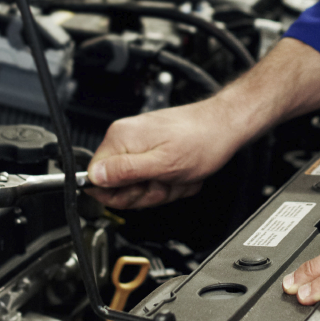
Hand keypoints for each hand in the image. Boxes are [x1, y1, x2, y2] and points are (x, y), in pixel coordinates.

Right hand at [87, 37, 319, 209]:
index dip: (120, 194)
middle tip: (166, 182)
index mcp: (120, 138)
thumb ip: (125, 172)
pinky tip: (182, 173)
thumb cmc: (202, 141)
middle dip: (146, 191)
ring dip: (162, 187)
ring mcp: (139, 143)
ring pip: (138, 185)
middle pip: (118, 185)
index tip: (142, 189)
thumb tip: (94, 178)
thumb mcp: (163, 164)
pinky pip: (152, 177)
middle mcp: (125, 137)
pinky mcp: (152, 148)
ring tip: (178, 176)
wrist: (225, 127)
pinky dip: (170, 181)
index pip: (96, 179)